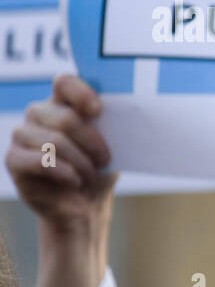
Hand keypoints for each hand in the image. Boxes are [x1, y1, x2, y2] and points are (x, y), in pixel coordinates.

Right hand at [5, 74, 115, 231]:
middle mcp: (39, 113)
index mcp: (63, 102)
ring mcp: (22, 135)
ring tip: (89, 175)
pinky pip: (41, 161)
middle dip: (93, 143)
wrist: (85, 203)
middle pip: (66, 119)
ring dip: (81, 163)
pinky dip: (65, 173)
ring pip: (55, 142)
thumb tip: (128, 113)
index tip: (98, 111)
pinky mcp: (13, 159)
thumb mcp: (113, 145)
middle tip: (105, 160)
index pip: (65, 82)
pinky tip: (74, 181)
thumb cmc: (99, 168)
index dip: (81, 93)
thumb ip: (111, 125)